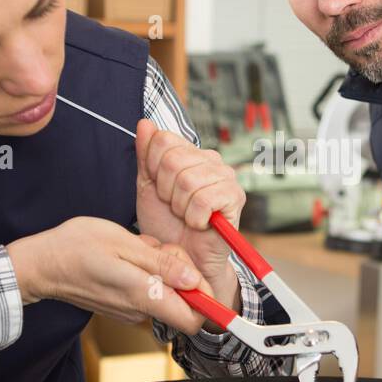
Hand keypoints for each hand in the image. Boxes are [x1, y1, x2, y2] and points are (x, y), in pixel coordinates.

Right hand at [5, 216, 214, 333]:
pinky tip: (126, 256)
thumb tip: (194, 281)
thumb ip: (162, 265)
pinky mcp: (120, 305)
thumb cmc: (77, 248)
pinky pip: (147, 291)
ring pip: (164, 293)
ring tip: (137, 249)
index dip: (204, 297)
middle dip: (181, 273)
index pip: (195, 319)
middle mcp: (139, 311)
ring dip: (161, 269)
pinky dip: (145, 273)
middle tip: (159, 249)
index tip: (194, 272)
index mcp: (145, 297)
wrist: (41, 264)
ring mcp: (129, 311)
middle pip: (182, 302)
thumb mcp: (125, 245)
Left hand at [134, 118, 245, 316]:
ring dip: (180, 207)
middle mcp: (211, 159)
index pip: (163, 139)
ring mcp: (226, 177)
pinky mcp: (235, 198)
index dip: (153, 169)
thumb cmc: (167, 225)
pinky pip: (204, 200)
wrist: (184, 258)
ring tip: (186, 216)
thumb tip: (145, 123)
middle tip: (174, 207)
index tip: (159, 190)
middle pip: (173, 160)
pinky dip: (194, 218)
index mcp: (190, 153)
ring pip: (188, 180)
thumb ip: (146, 156)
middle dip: (165, 190)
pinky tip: (199, 224)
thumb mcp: (147, 188)